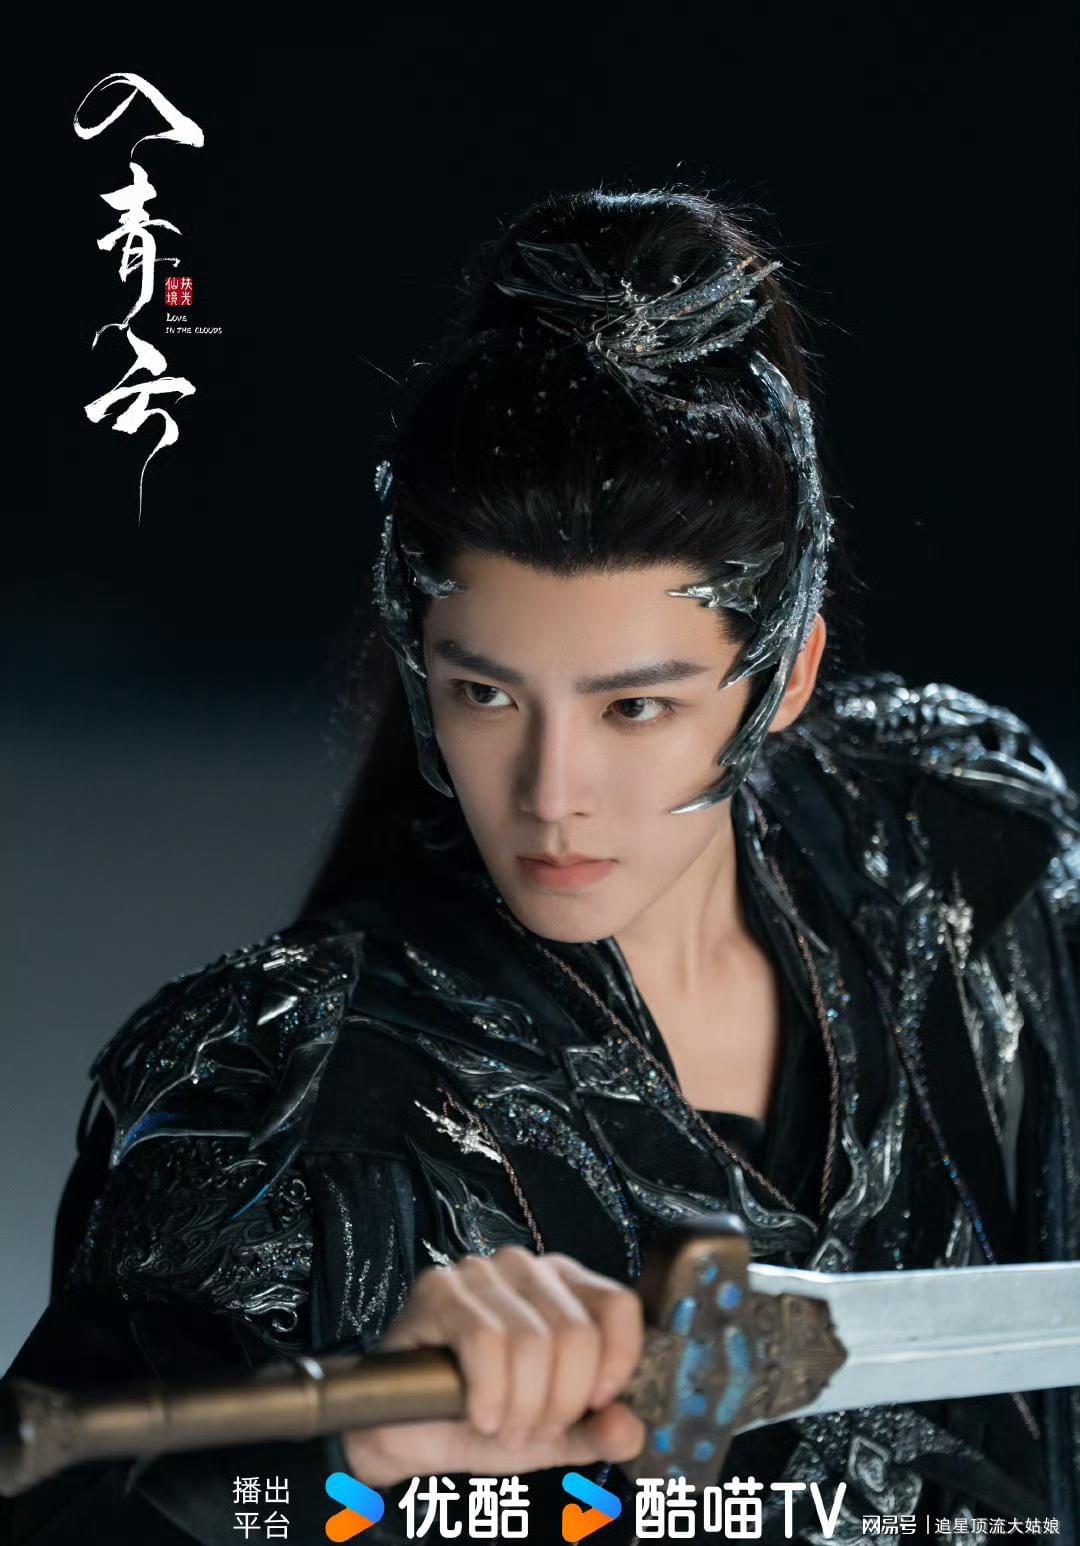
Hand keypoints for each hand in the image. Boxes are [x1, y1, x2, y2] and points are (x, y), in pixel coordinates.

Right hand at [341, 1244, 646, 1487]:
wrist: (405, 1433)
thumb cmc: (483, 1419)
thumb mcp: (552, 1436)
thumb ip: (595, 1433)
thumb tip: (631, 1429)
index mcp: (566, 1287)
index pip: (618, 1305)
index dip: (617, 1364)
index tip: (594, 1408)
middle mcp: (526, 1268)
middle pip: (577, 1333)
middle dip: (560, 1403)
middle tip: (534, 1430)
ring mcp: (480, 1273)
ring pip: (532, 1340)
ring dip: (522, 1407)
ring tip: (504, 1427)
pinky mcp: (438, 1289)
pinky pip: (485, 1340)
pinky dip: (490, 1393)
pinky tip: (480, 1415)